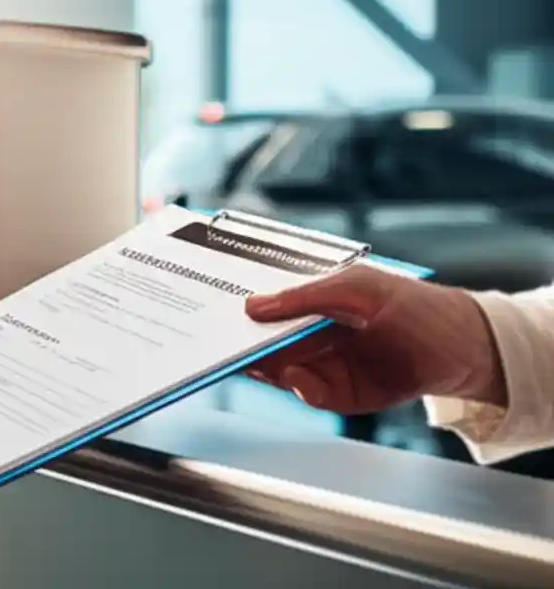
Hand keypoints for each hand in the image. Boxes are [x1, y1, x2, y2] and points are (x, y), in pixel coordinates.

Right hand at [244, 265, 505, 413]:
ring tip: (254, 361)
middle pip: (263, 343)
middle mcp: (311, 337)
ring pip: (278, 371)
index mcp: (311, 305)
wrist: (464, 346)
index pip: (265, 309)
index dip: (241, 312)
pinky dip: (297, 388)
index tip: (217, 314)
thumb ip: (304, 296)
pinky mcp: (340, 395)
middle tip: (222, 344)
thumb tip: (254, 306)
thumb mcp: (355, 286)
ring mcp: (324, 367)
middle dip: (241, 344)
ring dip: (264, 368)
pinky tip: (295, 377)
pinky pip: (308, 394)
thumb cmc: (413, 304)